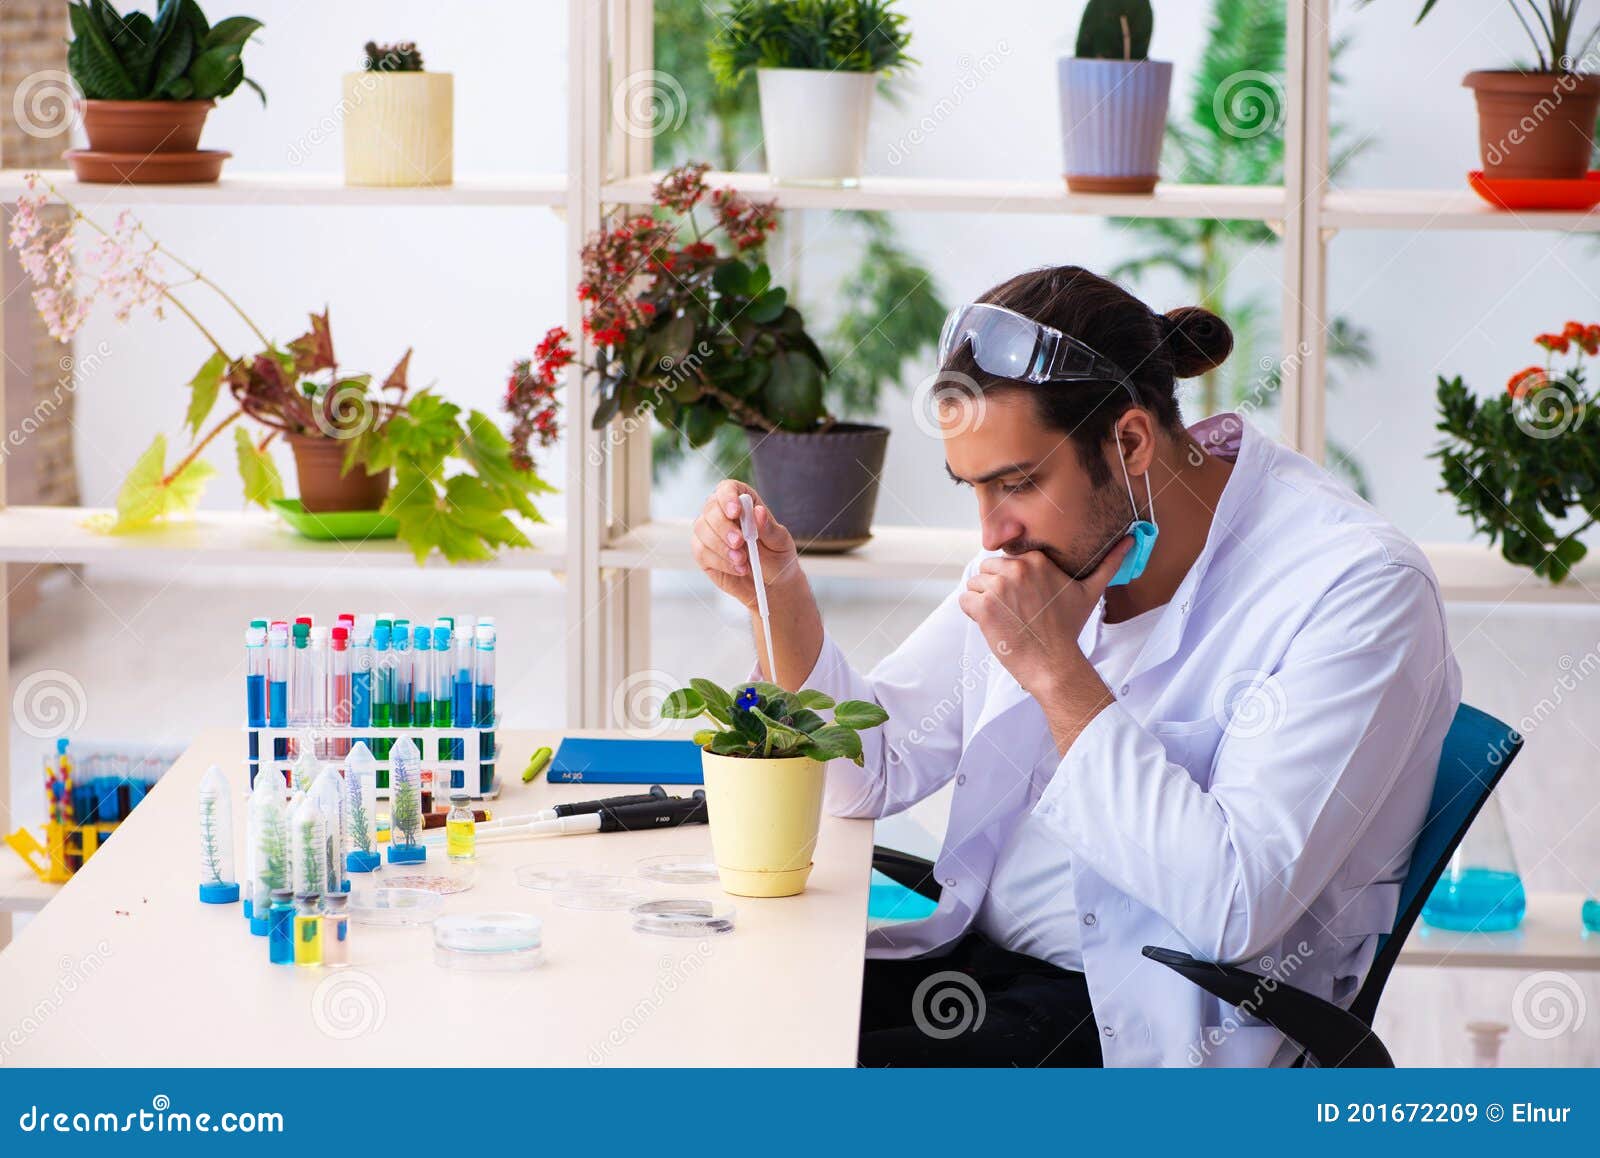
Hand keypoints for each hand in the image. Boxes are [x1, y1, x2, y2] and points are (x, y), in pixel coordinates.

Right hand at [691, 480, 800, 610]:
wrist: (771, 583)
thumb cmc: (777, 557)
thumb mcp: (780, 542)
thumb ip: (768, 528)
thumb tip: (757, 511)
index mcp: (743, 502)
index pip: (727, 488)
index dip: (728, 497)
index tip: (735, 512)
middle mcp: (722, 513)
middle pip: (711, 508)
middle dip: (724, 526)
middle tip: (740, 542)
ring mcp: (710, 532)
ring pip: (702, 530)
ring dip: (721, 547)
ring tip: (743, 561)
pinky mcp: (703, 552)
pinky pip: (701, 551)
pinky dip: (721, 562)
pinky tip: (738, 569)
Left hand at [958, 538, 1132, 697]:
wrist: (1053, 662)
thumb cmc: (1068, 628)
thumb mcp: (1090, 592)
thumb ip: (1109, 563)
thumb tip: (1132, 539)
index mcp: (1038, 560)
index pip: (1007, 559)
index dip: (1012, 581)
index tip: (1026, 600)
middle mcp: (1017, 568)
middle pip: (987, 569)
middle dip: (996, 589)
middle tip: (1015, 612)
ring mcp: (999, 587)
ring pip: (975, 585)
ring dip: (983, 602)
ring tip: (1006, 619)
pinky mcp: (984, 607)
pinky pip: (965, 600)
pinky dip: (972, 614)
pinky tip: (993, 625)